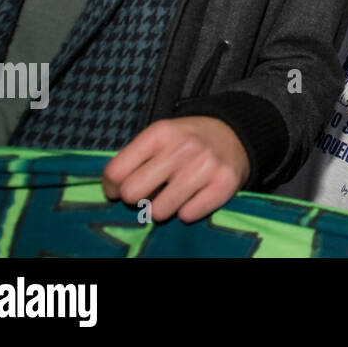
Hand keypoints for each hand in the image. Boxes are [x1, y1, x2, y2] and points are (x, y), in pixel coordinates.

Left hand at [102, 116, 250, 222]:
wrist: (235, 134)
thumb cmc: (187, 140)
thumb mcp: (159, 136)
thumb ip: (133, 158)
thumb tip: (113, 190)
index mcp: (161, 132)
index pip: (115, 172)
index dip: (113, 186)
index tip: (121, 187)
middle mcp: (183, 148)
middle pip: (133, 194)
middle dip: (137, 198)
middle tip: (149, 192)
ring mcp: (205, 166)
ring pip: (159, 211)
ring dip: (162, 207)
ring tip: (172, 194)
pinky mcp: (224, 184)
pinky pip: (188, 215)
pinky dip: (188, 211)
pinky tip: (193, 196)